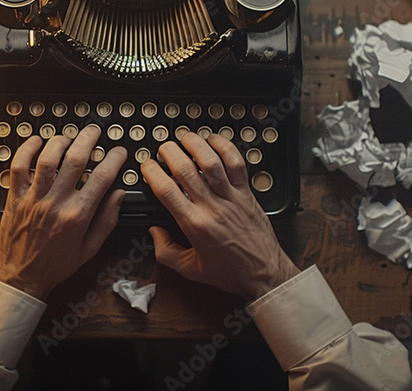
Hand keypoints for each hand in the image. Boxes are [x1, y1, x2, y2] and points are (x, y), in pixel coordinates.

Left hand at [0, 125, 126, 299]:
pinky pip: (18, 167)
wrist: (23, 277)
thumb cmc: (56, 264)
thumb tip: (119, 194)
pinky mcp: (15, 198)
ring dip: (60, 141)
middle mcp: (56, 203)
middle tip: (94, 131)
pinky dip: (27, 150)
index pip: (102, 178)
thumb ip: (107, 219)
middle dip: (88, 139)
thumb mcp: (90, 248)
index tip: (118, 151)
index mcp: (78, 216)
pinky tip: (37, 141)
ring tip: (68, 136)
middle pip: (75, 160)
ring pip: (48, 159)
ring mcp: (34, 199)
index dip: (114, 158)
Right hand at [142, 133, 299, 300]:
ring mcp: (231, 197)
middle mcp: (212, 207)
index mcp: (194, 225)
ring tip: (184, 138)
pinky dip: (226, 147)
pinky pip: (237, 164)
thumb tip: (154, 232)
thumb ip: (166, 251)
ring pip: (211, 162)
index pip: (167, 190)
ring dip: (195, 145)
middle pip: (186, 170)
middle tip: (163, 148)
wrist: (264, 273)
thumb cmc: (230, 272)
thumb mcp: (190, 269)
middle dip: (170, 152)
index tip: (147, 166)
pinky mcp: (247, 193)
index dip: (152, 172)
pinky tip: (214, 141)